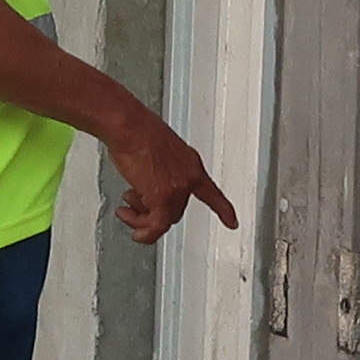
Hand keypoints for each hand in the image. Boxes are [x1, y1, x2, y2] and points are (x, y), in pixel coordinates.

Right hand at [112, 111, 238, 244]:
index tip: (232, 222)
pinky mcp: (162, 197)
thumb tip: (145, 185)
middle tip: (133, 204)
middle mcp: (188, 176)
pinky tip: (136, 233)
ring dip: (142, 220)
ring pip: (165, 220)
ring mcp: (177, 187)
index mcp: (190, 163)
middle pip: (177, 210)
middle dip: (152, 211)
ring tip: (127, 212)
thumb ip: (160, 170)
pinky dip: (145, 234)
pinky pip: (157, 226)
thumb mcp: (158, 150)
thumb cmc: (136, 129)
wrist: (128, 125)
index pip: (211, 191)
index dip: (223, 209)